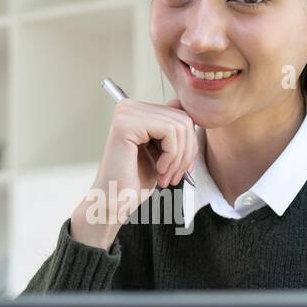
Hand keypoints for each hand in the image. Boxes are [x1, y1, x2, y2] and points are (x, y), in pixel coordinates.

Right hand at [70, 97, 198, 249]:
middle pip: (182, 118)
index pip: (180, 113)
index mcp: (136, 110)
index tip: (183, 168)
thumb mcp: (163, 150)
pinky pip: (169, 131)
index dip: (189, 143)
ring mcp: (126, 113)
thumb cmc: (136, 180)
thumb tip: (182, 105)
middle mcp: (129, 107)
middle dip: (187, 153)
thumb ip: (171, 128)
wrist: (116, 202)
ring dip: (179, 158)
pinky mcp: (126, 124)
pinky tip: (159, 169)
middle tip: (175, 176)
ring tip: (166, 177)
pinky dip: (171, 155)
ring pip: (179, 126)